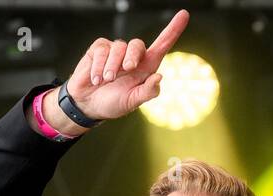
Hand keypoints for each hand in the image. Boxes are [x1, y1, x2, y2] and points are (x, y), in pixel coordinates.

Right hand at [65, 8, 188, 121]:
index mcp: (145, 67)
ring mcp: (116, 51)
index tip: (184, 15)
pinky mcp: (100, 49)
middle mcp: (132, 56)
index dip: (173, 30)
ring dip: (111, 67)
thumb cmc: (113, 103)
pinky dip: (98, 66)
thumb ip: (147, 92)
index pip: (162, 45)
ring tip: (106, 80)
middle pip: (138, 45)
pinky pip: (102, 50)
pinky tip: (95, 79)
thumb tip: (159, 76)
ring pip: (118, 48)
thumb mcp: (132, 102)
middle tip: (127, 69)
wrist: (88, 104)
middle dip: (132, 57)